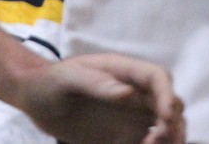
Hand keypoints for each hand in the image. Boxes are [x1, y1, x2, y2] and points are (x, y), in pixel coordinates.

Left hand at [18, 53, 186, 143]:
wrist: (35, 99)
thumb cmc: (49, 82)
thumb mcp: (67, 79)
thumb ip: (96, 83)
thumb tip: (128, 93)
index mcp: (124, 71)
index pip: (157, 78)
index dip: (167, 95)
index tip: (165, 117)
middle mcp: (135, 92)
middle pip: (170, 103)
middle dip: (172, 122)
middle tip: (155, 140)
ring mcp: (131, 115)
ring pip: (166, 125)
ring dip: (169, 138)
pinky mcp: (124, 135)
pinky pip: (149, 143)